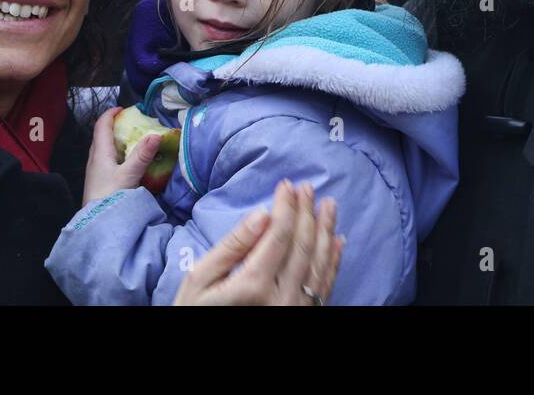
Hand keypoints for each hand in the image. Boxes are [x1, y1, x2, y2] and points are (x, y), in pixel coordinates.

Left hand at [83, 106, 159, 204]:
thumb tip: (156, 134)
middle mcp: (94, 159)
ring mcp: (95, 171)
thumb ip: (142, 155)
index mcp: (100, 153)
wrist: (96, 223)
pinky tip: (127, 163)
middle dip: (114, 126)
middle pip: (101, 136)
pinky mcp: (98, 182)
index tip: (123, 108)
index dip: (110, 114)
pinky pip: (106, 161)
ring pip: (103, 149)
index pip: (101, 126)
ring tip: (131, 141)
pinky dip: (116, 155)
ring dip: (115, 141)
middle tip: (130, 123)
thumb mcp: (129, 175)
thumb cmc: (110, 197)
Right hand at [174, 180, 342, 305]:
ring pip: (319, 264)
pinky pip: (325, 287)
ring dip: (326, 231)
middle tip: (308, 188)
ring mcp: (296, 311)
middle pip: (302, 246)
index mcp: (253, 285)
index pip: (279, 235)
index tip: (286, 185)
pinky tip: (337, 241)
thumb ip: (233, 246)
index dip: (286, 207)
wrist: (201, 348)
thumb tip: (263, 214)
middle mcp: (281, 299)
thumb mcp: (202, 277)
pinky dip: (333, 261)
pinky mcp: (304, 318)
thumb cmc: (196, 309)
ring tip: (329, 205)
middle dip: (307, 213)